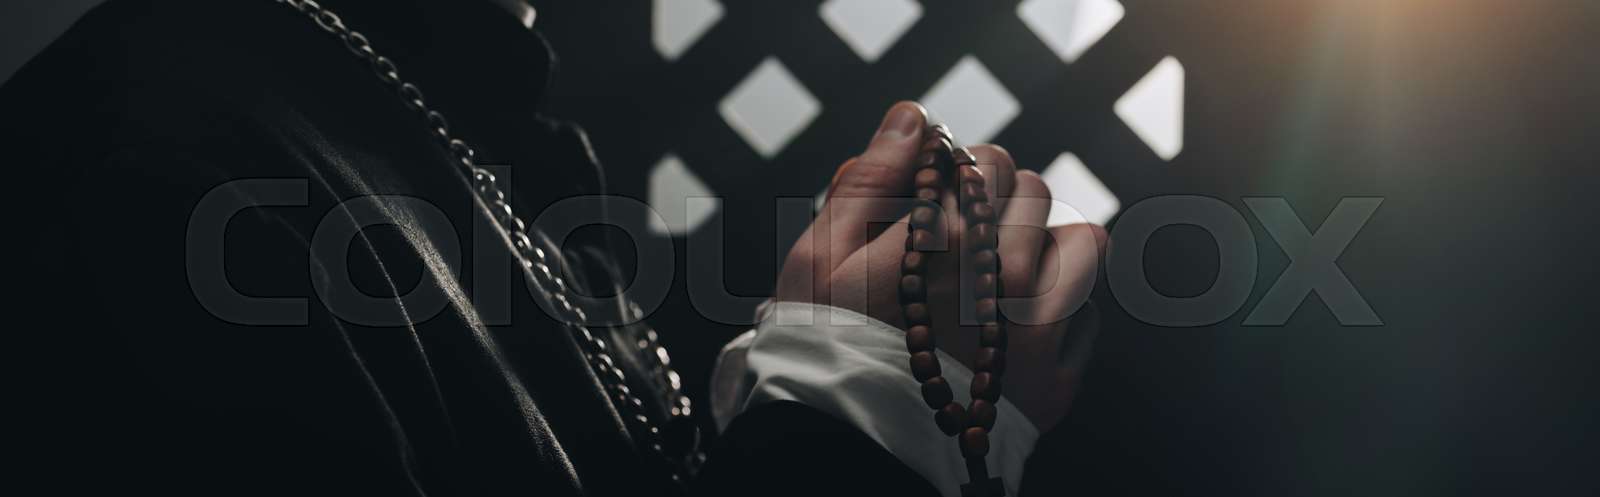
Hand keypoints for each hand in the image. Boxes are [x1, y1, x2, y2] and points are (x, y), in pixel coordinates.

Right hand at [774, 102, 1106, 431]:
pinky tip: (1014, 328)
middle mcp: (1005, 278)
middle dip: (1002, 204)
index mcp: (946, 239)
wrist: (848, 448)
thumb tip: (914, 119)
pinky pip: (1088, 316)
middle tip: (964, 242)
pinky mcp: (1057, 381)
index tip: (941, 198)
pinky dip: (1062, 311)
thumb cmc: (823, 347)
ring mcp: (1038, 332)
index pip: (989, 160)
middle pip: (1036, 193)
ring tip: (1002, 277)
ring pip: (1081, 245)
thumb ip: (869, 180)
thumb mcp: (818, 257)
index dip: (962, 172)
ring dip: (1047, 248)